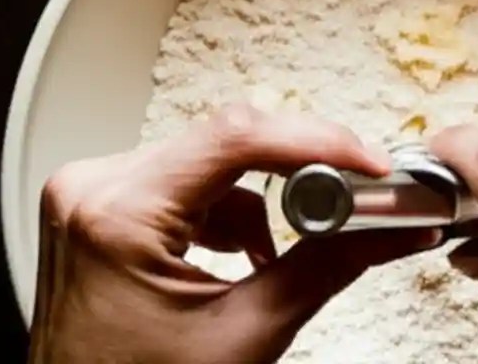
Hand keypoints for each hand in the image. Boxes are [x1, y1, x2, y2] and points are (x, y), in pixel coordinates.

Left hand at [28, 105, 437, 363]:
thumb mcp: (242, 337)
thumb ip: (321, 270)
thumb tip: (385, 230)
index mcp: (115, 215)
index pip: (233, 140)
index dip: (315, 143)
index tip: (366, 165)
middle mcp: (92, 189)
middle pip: (224, 144)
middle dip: (298, 171)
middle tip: (357, 196)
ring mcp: (92, 197)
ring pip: (210, 164)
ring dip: (263, 201)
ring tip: (293, 248)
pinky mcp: (103, 211)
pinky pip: (186, 187)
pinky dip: (230, 216)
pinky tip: (251, 254)